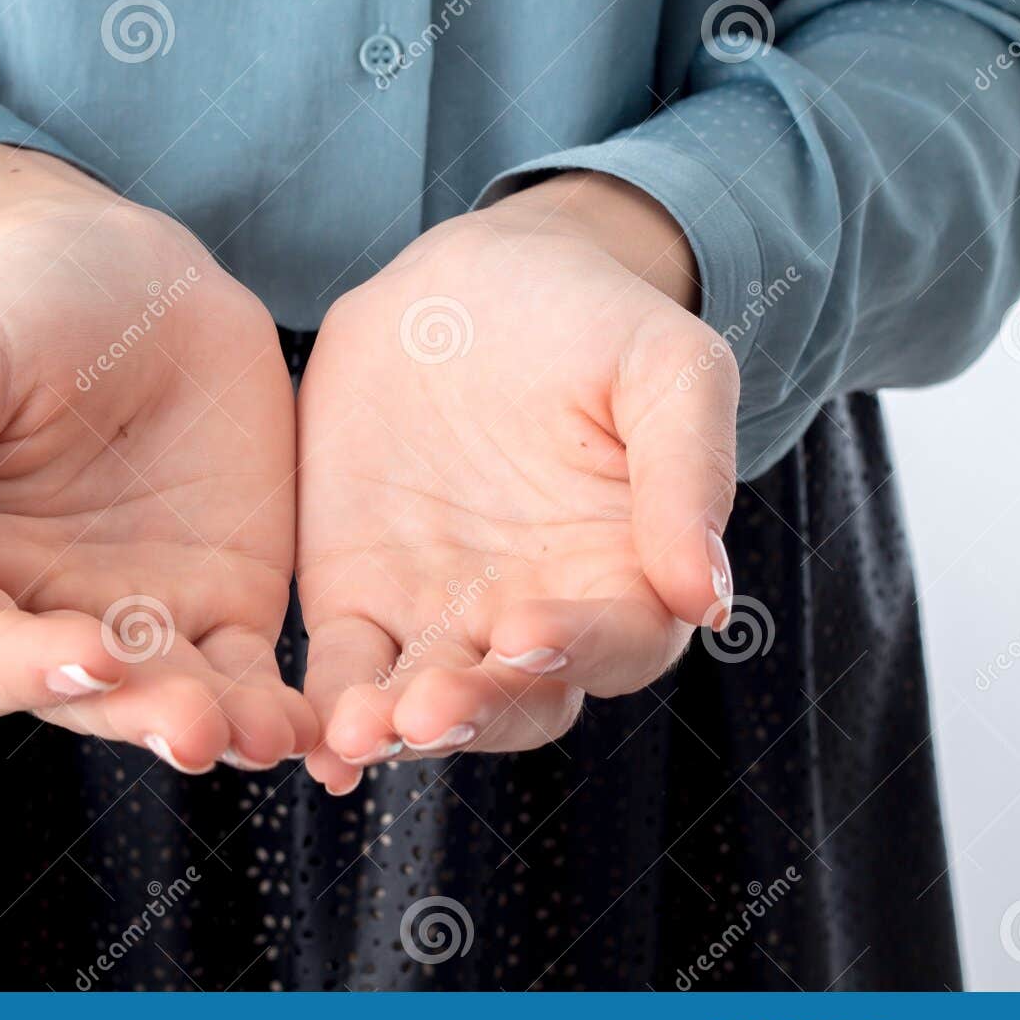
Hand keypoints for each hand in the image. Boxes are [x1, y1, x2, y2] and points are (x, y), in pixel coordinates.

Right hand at [0, 145, 314, 772]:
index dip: (26, 667)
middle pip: (87, 697)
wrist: (140, 278)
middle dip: (140, 715)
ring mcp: (144, 618)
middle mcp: (48, 615)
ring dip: (220, 726)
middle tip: (196, 725)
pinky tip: (314, 720)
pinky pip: (252, 675)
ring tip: (267, 733)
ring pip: (175, 700)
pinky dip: (280, 707)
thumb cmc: (19, 310)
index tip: (93, 650)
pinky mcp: (226, 605)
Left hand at [296, 172, 739, 793]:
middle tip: (429, 709)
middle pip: (518, 701)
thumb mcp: (664, 367)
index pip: (616, 644)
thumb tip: (707, 601)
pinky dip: (328, 708)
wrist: (463, 283)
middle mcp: (534, 619)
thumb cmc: (589, 320)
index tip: (529, 635)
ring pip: (425, 702)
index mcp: (624, 577)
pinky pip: (344, 671)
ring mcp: (440, 619)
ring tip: (359, 729)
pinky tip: (313, 735)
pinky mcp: (358, 602)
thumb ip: (689, 474)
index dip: (579, 650)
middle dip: (476, 711)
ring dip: (395, 726)